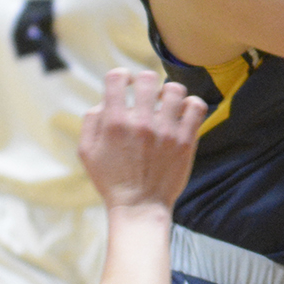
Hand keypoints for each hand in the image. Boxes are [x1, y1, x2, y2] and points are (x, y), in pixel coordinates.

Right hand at [78, 70, 206, 212]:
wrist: (140, 207)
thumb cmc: (111, 180)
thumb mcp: (87, 152)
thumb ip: (92, 121)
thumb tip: (105, 100)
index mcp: (114, 123)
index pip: (117, 77)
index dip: (120, 76)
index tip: (125, 85)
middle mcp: (141, 123)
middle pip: (147, 78)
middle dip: (144, 82)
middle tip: (145, 96)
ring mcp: (166, 131)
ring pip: (174, 88)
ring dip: (168, 94)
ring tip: (165, 105)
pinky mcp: (185, 140)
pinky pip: (196, 106)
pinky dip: (190, 105)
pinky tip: (181, 114)